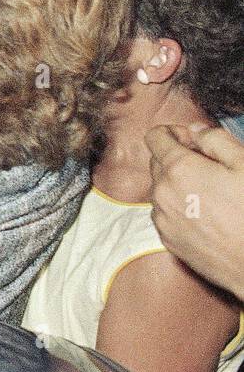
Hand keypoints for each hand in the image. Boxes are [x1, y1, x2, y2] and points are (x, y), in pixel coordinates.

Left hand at [148, 124, 243, 299]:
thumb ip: (216, 140)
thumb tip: (195, 130)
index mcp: (178, 169)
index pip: (155, 137)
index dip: (174, 133)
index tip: (193, 141)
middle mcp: (162, 192)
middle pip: (156, 162)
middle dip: (177, 158)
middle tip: (210, 168)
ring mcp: (163, 219)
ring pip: (160, 189)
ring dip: (177, 184)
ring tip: (211, 195)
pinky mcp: (168, 240)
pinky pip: (165, 214)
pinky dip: (178, 208)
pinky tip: (207, 216)